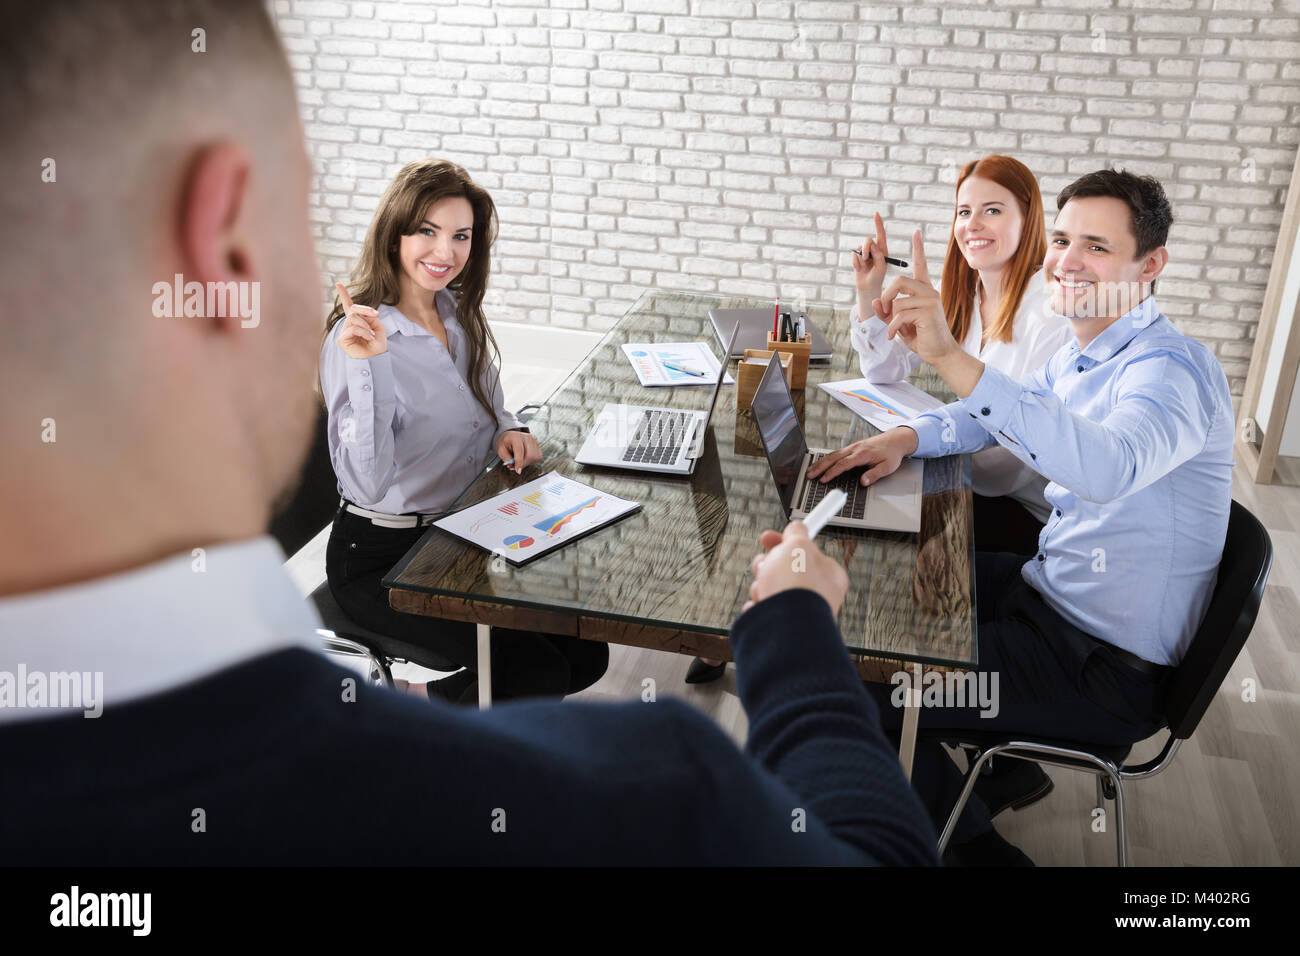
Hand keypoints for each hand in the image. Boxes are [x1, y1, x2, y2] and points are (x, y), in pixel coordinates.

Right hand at [335, 282, 386, 358]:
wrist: (376, 360)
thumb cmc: (377, 346)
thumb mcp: (378, 327)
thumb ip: (370, 317)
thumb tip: (359, 314)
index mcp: (357, 322)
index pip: (349, 307)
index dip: (344, 295)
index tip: (338, 284)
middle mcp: (348, 325)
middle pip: (353, 309)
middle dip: (366, 310)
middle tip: (376, 315)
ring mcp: (344, 332)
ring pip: (353, 318)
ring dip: (366, 325)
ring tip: (371, 335)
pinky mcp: (342, 339)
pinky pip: (353, 328)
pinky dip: (363, 332)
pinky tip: (369, 338)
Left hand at [496, 429, 541, 474]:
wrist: (510, 436)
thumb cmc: (506, 443)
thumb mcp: (500, 450)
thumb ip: (506, 458)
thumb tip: (512, 465)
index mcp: (516, 437)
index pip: (519, 451)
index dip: (519, 462)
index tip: (518, 471)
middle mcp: (526, 437)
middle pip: (530, 455)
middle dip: (523, 464)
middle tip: (516, 466)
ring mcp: (533, 441)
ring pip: (535, 457)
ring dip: (527, 462)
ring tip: (520, 461)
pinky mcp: (537, 445)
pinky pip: (538, 457)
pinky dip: (532, 460)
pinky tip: (525, 458)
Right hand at [743, 521, 849, 617]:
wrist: (786, 627)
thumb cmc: (797, 586)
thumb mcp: (798, 545)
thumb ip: (796, 533)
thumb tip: (796, 528)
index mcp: (829, 575)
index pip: (807, 551)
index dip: (785, 540)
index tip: (768, 537)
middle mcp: (817, 595)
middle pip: (785, 570)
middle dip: (767, 565)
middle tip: (764, 565)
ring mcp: (798, 613)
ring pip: (771, 589)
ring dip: (761, 584)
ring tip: (765, 589)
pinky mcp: (782, 628)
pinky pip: (764, 610)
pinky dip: (759, 607)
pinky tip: (762, 607)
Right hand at [805, 427, 917, 485]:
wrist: (896, 439)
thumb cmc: (892, 453)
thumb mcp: (887, 467)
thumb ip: (874, 474)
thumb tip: (863, 482)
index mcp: (862, 454)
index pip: (843, 464)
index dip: (832, 472)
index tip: (823, 479)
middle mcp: (855, 449)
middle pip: (833, 458)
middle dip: (820, 467)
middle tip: (810, 474)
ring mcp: (853, 447)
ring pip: (833, 454)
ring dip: (821, 462)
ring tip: (811, 470)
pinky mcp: (853, 447)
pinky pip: (836, 452)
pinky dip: (827, 458)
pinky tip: (821, 463)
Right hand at [852, 212, 889, 307]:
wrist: (868, 287)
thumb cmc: (877, 278)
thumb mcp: (881, 267)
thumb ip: (879, 255)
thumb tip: (872, 245)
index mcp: (883, 250)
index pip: (881, 234)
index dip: (878, 224)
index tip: (876, 213)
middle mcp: (874, 249)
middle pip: (868, 240)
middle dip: (866, 248)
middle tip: (866, 257)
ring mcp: (864, 253)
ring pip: (860, 248)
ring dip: (861, 259)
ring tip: (864, 268)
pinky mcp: (857, 258)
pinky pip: (854, 255)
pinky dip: (855, 263)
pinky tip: (859, 269)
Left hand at [874, 230, 960, 365]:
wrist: (939, 352)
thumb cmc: (921, 336)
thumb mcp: (900, 322)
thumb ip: (887, 311)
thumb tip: (874, 300)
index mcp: (925, 290)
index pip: (921, 265)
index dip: (918, 249)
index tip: (917, 232)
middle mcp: (929, 291)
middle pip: (900, 280)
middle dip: (886, 296)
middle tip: (883, 310)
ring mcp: (930, 301)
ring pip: (897, 301)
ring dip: (889, 318)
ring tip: (893, 329)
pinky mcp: (927, 313)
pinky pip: (900, 315)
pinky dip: (892, 327)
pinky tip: (894, 336)